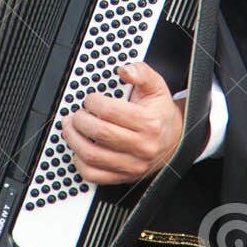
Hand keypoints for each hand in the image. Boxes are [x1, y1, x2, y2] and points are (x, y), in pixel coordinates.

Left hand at [61, 61, 182, 184]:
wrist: (174, 140)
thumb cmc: (160, 113)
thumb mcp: (156, 87)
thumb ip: (141, 73)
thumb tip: (124, 70)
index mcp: (149, 123)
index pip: (111, 112)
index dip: (93, 102)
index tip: (90, 99)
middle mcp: (142, 146)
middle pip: (100, 133)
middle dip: (80, 120)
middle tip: (77, 114)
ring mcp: (132, 164)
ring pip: (92, 156)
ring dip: (74, 140)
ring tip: (71, 128)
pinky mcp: (123, 177)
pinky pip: (93, 175)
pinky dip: (79, 162)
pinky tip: (80, 149)